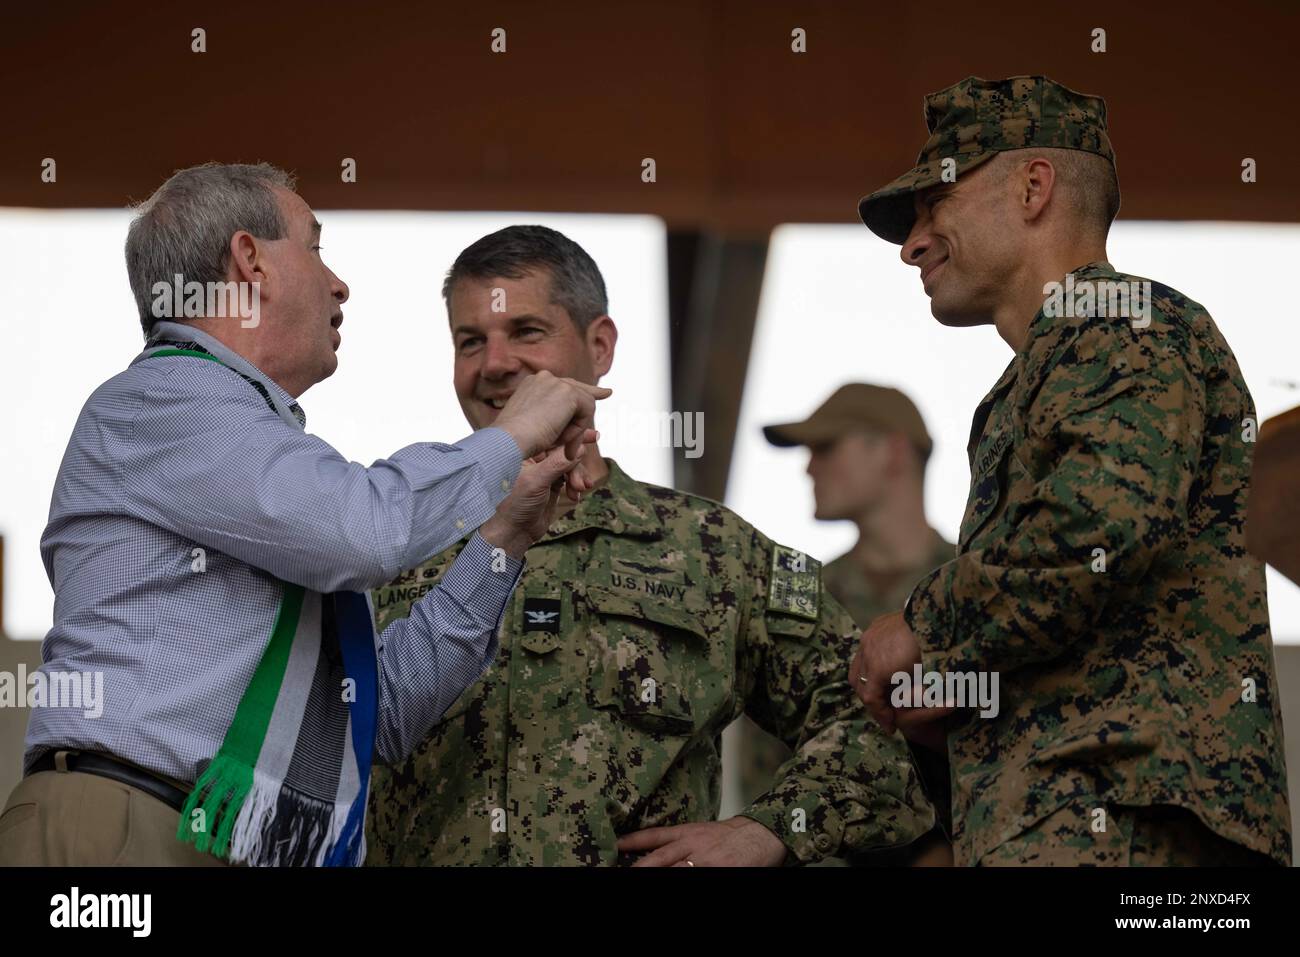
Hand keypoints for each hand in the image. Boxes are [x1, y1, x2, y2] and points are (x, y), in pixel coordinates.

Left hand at [478, 438, 594, 557]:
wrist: (511, 533)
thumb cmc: (513, 506)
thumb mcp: (536, 482)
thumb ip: (558, 463)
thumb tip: (579, 448)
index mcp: (522, 451)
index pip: (550, 437)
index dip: (571, 436)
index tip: (590, 436)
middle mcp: (532, 458)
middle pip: (563, 451)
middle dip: (576, 464)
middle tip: (583, 479)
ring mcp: (542, 472)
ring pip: (568, 465)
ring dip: (577, 477)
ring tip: (579, 489)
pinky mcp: (550, 484)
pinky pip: (569, 478)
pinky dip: (575, 485)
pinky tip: (576, 495)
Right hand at [493, 370, 610, 460]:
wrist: (507, 443)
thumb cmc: (517, 445)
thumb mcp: (542, 433)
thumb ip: (562, 427)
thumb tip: (593, 433)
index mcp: (532, 385)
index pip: (561, 385)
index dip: (580, 391)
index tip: (598, 392)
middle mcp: (543, 378)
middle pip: (576, 386)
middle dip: (593, 393)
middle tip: (608, 393)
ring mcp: (555, 382)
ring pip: (582, 405)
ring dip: (576, 430)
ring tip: (565, 448)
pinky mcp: (567, 392)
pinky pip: (586, 412)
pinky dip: (579, 430)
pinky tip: (566, 442)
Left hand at [618, 817, 787, 866]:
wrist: (760, 835)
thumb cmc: (729, 836)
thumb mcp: (698, 831)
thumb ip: (676, 840)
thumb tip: (647, 851)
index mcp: (686, 832)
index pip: (653, 836)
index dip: (632, 841)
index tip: (615, 846)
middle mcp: (692, 845)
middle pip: (657, 859)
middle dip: (639, 868)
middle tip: (623, 872)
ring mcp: (704, 861)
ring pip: (675, 871)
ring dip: (657, 874)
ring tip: (640, 879)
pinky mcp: (718, 871)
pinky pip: (697, 878)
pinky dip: (684, 880)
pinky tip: (679, 881)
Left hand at [849, 611, 950, 739]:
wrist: (944, 619)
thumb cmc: (943, 628)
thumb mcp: (923, 637)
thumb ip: (913, 648)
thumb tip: (917, 666)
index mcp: (880, 628)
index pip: (865, 660)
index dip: (872, 681)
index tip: (885, 696)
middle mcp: (870, 639)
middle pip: (859, 674)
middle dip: (870, 696)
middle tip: (884, 713)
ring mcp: (871, 652)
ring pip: (865, 688)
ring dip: (876, 707)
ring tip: (889, 721)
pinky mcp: (879, 667)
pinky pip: (873, 697)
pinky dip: (881, 712)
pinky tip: (891, 723)